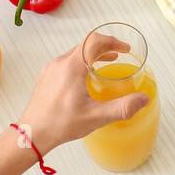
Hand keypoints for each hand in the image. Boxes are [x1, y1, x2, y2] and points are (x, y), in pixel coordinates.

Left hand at [16, 32, 149, 152]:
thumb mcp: (95, 117)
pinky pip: (67, 61)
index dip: (113, 42)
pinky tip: (86, 76)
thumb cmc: (60, 124)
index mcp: (72, 67)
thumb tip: (143, 99)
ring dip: (93, 54)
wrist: (32, 133)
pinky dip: (81, 61)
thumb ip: (122, 107)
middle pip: (86, 44)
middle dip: (105, 46)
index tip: (125, 49)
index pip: (95, 42)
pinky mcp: (47, 76)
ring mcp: (51, 68)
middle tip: (119, 54)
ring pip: (76, 52)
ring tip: (107, 62)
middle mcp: (60, 63)